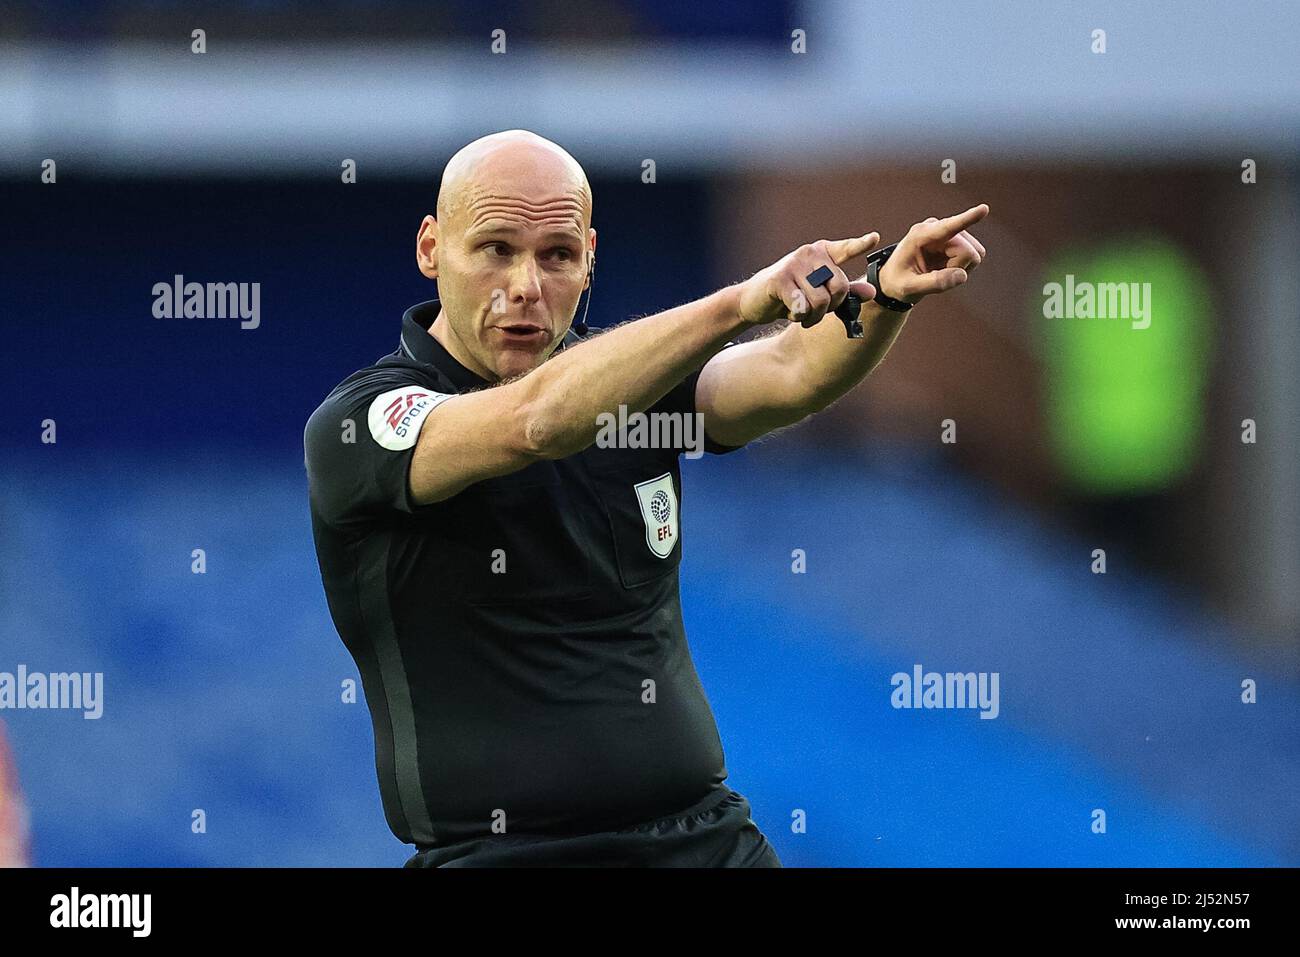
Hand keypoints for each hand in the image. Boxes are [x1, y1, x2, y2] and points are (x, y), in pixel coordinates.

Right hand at [737, 233, 880, 327]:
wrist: (753, 301)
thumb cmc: (790, 296)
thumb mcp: (819, 293)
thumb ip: (846, 293)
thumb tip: (872, 292)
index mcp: (822, 253)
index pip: (845, 249)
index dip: (860, 245)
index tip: (875, 238)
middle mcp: (809, 253)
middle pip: (839, 287)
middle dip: (831, 307)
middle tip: (815, 311)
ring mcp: (794, 264)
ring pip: (821, 300)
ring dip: (813, 316)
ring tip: (801, 312)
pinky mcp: (780, 279)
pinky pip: (802, 306)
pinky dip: (798, 316)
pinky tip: (789, 311)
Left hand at [876, 204, 987, 304]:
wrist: (894, 279)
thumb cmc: (897, 282)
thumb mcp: (909, 287)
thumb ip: (934, 283)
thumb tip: (962, 275)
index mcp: (920, 235)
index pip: (948, 227)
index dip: (968, 219)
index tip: (984, 209)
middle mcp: (936, 228)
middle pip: (968, 250)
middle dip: (957, 267)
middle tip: (934, 274)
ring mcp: (948, 232)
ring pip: (974, 253)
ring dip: (959, 267)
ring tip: (937, 270)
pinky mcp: (956, 238)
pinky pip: (974, 255)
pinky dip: (962, 266)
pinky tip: (944, 267)